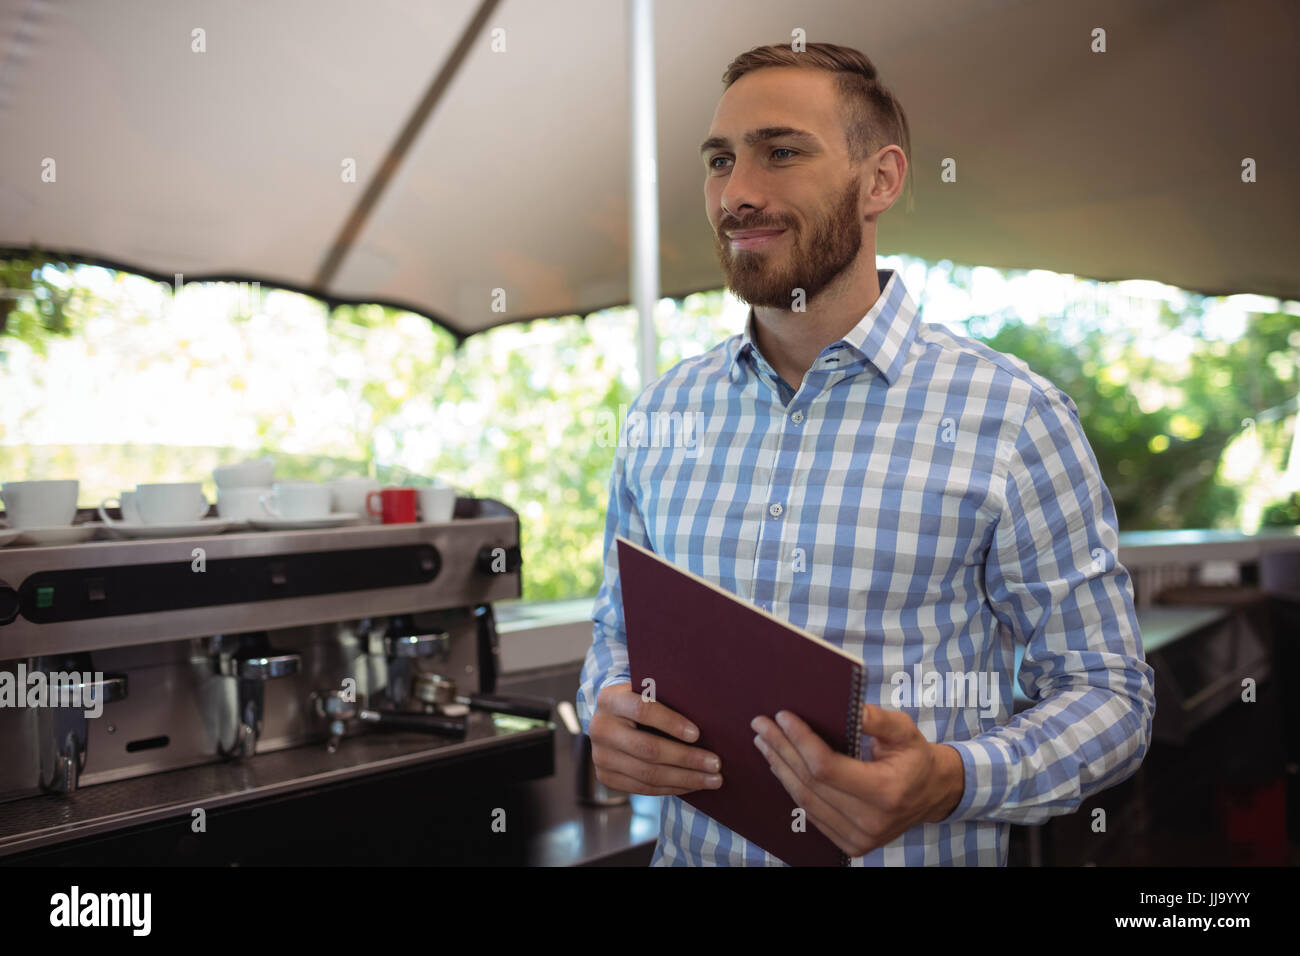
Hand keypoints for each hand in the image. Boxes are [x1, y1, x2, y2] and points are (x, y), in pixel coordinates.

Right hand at [588, 682, 722, 795]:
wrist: (611, 720)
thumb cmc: (641, 701)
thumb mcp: (647, 691)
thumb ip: (668, 698)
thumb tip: (709, 716)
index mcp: (610, 699)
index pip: (642, 710)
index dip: (670, 722)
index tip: (698, 734)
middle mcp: (600, 728)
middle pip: (648, 748)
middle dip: (686, 758)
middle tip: (716, 764)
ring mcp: (600, 756)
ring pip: (647, 774)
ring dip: (685, 779)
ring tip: (713, 779)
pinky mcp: (605, 777)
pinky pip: (643, 788)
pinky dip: (672, 788)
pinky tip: (693, 785)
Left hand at [751, 704, 963, 858]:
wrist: (932, 794)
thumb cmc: (915, 756)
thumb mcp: (904, 730)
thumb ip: (876, 719)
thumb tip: (848, 706)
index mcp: (886, 792)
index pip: (827, 767)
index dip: (800, 741)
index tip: (782, 716)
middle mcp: (871, 821)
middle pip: (810, 783)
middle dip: (782, 750)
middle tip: (761, 725)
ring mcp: (859, 838)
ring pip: (805, 800)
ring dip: (780, 767)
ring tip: (764, 742)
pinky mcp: (850, 844)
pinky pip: (811, 813)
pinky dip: (791, 786)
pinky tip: (780, 765)